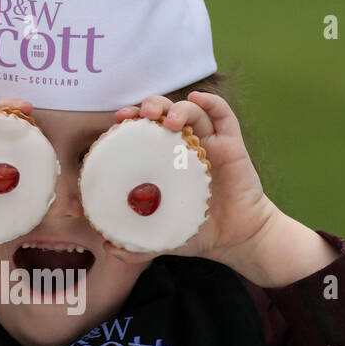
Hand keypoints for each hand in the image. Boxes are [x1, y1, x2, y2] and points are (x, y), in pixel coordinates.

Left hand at [103, 93, 336, 286]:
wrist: (237, 240)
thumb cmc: (200, 234)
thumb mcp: (162, 239)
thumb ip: (135, 247)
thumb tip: (107, 245)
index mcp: (166, 163)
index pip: (145, 132)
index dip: (130, 123)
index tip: (116, 123)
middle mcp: (185, 148)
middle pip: (165, 114)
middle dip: (151, 107)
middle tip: (140, 115)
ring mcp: (210, 143)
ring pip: (192, 111)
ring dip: (177, 107)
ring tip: (166, 119)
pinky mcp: (232, 144)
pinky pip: (223, 115)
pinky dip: (211, 102)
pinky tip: (197, 99)